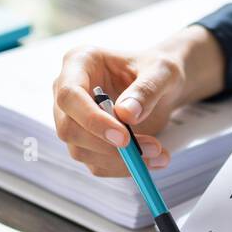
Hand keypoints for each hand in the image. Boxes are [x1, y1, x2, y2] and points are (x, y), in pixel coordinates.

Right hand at [52, 25, 223, 176]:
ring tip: (159, 153)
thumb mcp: (162, 71)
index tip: (124, 138)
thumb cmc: (157, 69)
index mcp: (79, 62)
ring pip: (81, 151)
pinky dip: (124, 168)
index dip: (92, 120)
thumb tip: (127, 115)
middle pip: (69, 129)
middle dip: (107, 146)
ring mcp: (74, 119)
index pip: (70, 96)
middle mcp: (69, 92)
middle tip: (150, 148)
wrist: (162, 85)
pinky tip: (150, 161)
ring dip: (120, 161)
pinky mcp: (86, 142)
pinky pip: (97, 164)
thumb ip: (146, 90)